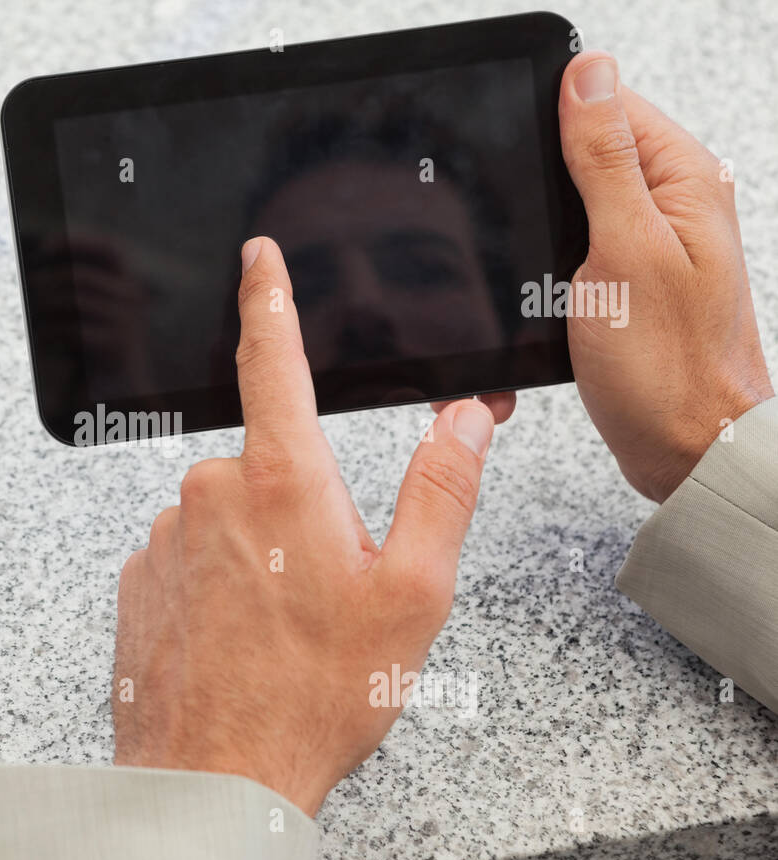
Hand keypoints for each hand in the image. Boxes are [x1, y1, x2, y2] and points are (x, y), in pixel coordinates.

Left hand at [113, 237, 496, 816]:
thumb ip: (442, 491)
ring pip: (227, 518)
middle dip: (301, 511)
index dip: (269, 296)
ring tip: (277, 630)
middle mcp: (210, 494)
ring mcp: (164, 536)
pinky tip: (236, 639)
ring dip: (257, 556)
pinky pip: (187, 557)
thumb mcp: (412, 594)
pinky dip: (216, 585)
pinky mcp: (137, 579)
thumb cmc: (315, 696)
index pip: (270, 358)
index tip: (258, 256)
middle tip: (323, 591)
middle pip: (267, 466)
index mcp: (282, 480)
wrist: (217, 774)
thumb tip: (465, 419)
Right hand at [558, 51, 773, 501]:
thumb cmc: (665, 366)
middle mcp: (672, 202)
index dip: (551, 119)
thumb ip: (602, 159)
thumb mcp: (623, 248)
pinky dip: (548, 268)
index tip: (514, 155)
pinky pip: (575, 249)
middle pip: (582, 152)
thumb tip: (588, 74)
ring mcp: (650, 242)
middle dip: (537, 186)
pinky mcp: (627, 281)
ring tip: (541, 278)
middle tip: (530, 238)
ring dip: (539, 234)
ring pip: (569, 205)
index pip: (607, 103)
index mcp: (681, 177)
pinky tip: (544, 296)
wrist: (684, 447)